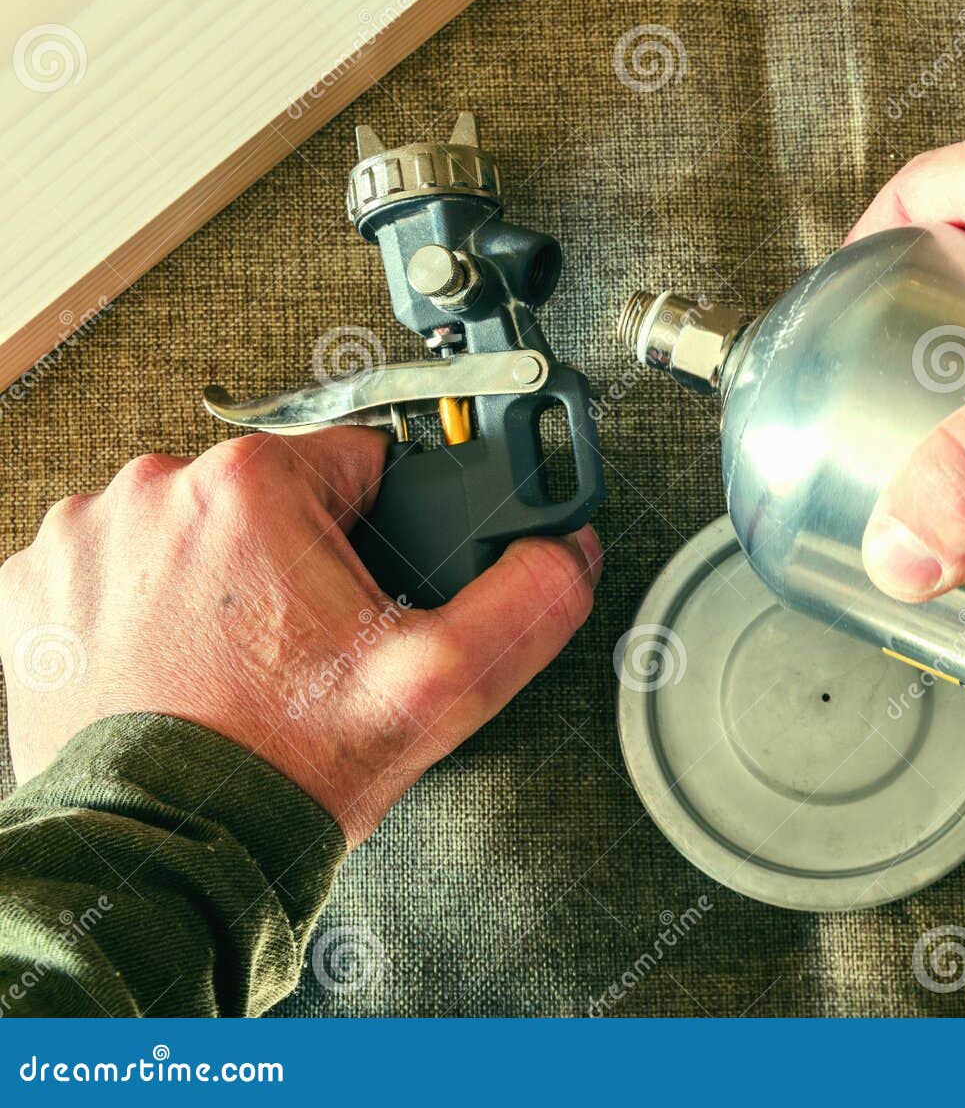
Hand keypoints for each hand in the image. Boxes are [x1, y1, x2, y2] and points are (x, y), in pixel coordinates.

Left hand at [0, 429, 599, 843]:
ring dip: (222, 578)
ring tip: (243, 659)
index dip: (385, 530)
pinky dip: (151, 606)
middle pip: (275, 497)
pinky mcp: (38, 589)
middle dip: (300, 557)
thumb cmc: (282, 764)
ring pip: (196, 529)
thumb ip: (527, 601)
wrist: (169, 850)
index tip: (366, 590)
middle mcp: (156, 493)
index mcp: (253, 487)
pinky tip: (180, 663)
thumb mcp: (443, 686)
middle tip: (310, 642)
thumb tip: (566, 552)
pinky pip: (121, 567)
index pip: (361, 461)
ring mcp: (87, 540)